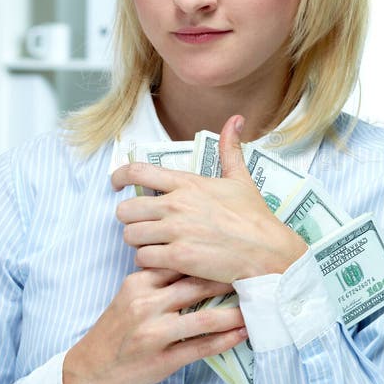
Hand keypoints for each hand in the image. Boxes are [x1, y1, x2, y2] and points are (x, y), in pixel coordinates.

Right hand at [63, 268, 245, 383]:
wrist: (89, 371)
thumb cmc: (115, 331)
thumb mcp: (129, 297)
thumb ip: (158, 281)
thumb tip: (199, 264)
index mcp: (138, 283)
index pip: (180, 261)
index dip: (210, 256)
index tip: (235, 251)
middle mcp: (146, 305)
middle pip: (197, 285)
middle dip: (229, 279)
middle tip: (257, 272)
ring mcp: (155, 334)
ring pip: (205, 318)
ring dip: (236, 312)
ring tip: (258, 305)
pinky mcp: (163, 361)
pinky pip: (202, 347)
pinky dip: (226, 340)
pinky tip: (243, 334)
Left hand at [112, 115, 307, 283]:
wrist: (268, 252)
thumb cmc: (255, 218)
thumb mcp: (242, 179)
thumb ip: (231, 149)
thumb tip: (236, 120)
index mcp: (187, 183)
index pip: (138, 171)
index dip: (119, 176)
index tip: (115, 184)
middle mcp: (176, 205)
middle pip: (125, 209)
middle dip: (130, 219)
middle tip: (142, 225)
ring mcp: (176, 232)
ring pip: (130, 236)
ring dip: (139, 243)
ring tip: (154, 246)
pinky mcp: (178, 258)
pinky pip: (143, 259)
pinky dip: (149, 263)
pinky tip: (163, 263)